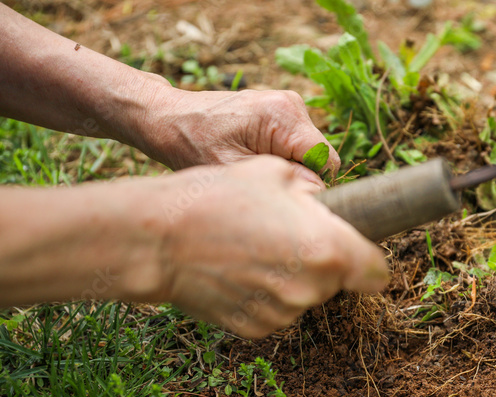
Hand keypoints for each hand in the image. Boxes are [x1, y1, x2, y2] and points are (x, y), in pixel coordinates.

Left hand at [137, 85, 340, 186]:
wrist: (168, 118)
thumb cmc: (192, 143)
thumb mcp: (234, 170)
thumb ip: (282, 182)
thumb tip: (318, 194)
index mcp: (283, 115)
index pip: (327, 161)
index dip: (311, 184)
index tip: (280, 193)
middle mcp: (293, 104)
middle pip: (320, 158)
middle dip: (297, 176)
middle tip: (259, 180)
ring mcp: (289, 105)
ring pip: (310, 154)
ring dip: (287, 167)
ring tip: (251, 166)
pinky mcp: (283, 111)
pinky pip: (298, 145)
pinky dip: (281, 157)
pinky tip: (252, 157)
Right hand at [147, 156, 386, 336]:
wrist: (159, 239)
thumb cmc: (218, 197)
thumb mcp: (277, 174)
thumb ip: (316, 197)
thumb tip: (330, 208)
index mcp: (329, 249)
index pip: (377, 273)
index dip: (369, 260)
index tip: (359, 253)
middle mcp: (312, 288)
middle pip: (337, 282)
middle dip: (322, 262)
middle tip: (286, 236)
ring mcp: (284, 313)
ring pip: (305, 297)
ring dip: (292, 279)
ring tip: (253, 249)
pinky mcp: (256, 330)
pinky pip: (275, 311)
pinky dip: (264, 296)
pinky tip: (237, 271)